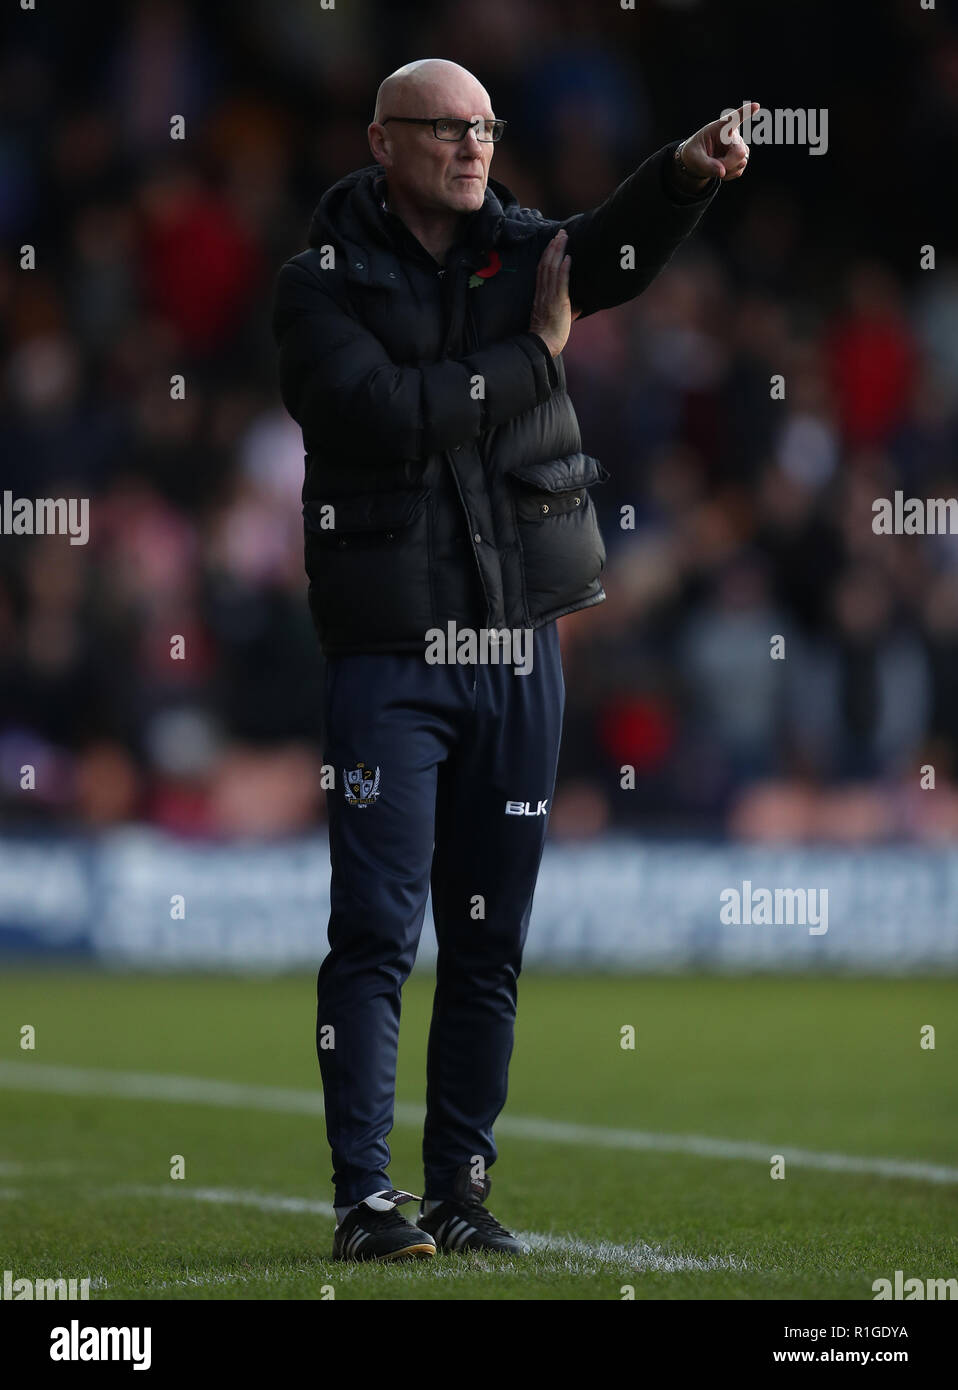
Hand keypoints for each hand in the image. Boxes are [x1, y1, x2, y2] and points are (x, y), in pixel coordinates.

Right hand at [529, 229, 580, 357]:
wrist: (543, 344)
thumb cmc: (549, 335)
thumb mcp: (558, 318)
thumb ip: (568, 309)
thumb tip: (580, 306)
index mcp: (541, 294)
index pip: (543, 269)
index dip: (548, 254)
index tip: (553, 242)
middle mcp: (543, 292)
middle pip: (547, 264)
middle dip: (553, 247)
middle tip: (560, 233)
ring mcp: (550, 296)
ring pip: (552, 268)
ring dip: (559, 252)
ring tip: (564, 238)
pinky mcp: (558, 302)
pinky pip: (560, 282)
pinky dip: (564, 269)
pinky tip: (568, 258)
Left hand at [679, 101, 757, 181]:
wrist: (697, 161)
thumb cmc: (695, 153)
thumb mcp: (694, 159)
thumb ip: (706, 165)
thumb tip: (722, 172)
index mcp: (720, 127)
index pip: (734, 118)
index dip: (746, 112)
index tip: (756, 106)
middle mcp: (733, 135)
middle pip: (740, 151)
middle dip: (728, 163)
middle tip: (716, 167)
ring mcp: (739, 146)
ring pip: (741, 161)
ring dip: (728, 169)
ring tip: (715, 165)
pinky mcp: (742, 158)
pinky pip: (739, 170)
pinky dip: (729, 174)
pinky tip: (721, 169)